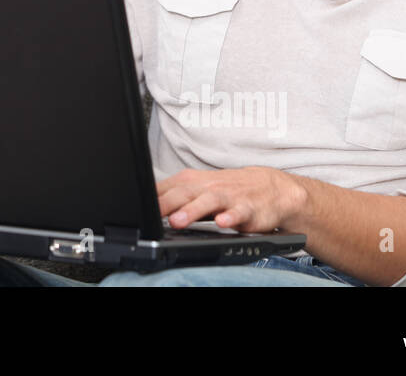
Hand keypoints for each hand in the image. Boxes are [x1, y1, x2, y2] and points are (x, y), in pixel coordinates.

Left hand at [157, 167, 307, 233]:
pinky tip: (223, 223)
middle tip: (151, 215)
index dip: (150, 198)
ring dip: (192, 211)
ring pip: (208, 202)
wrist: (270, 187)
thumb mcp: (198, 188)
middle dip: (166, 204)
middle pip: (183, 193)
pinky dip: (230, 218)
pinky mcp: (247, 209)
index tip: (135, 208)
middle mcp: (208, 187)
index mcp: (192, 181)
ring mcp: (228, 197)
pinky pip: (238, 213)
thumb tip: (145, 205)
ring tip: (178, 222)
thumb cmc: (227, 189)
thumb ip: (174, 196)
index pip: (167, 188)